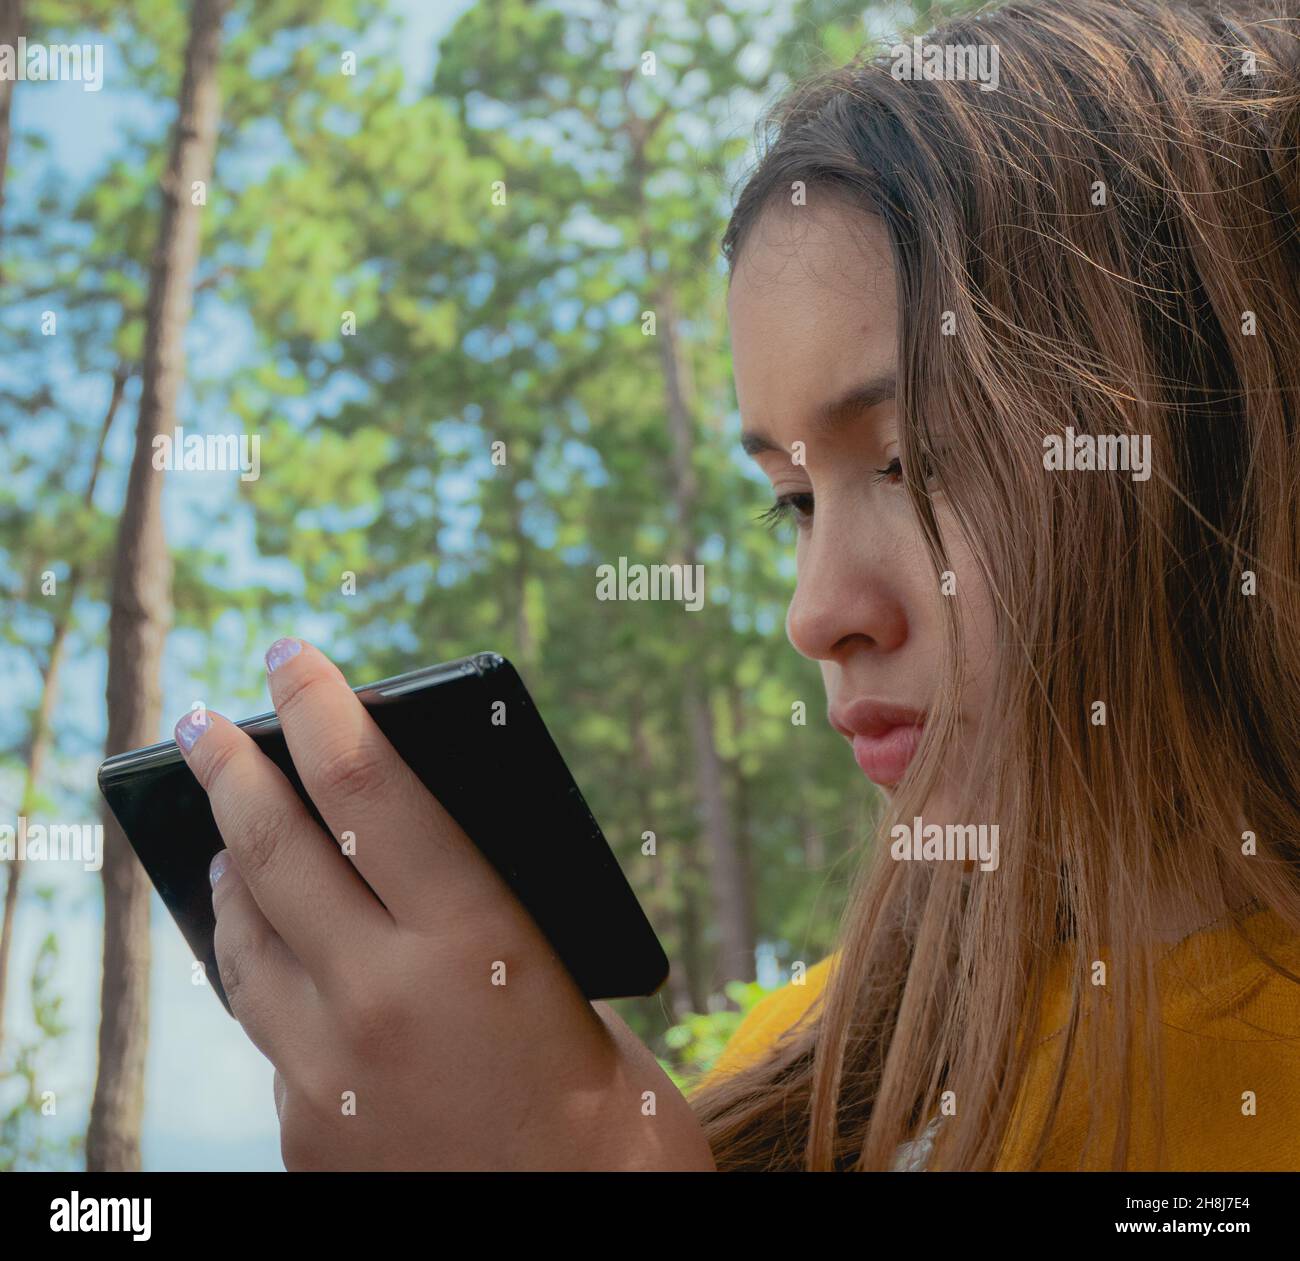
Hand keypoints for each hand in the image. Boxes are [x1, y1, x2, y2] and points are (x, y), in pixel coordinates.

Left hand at [174, 637, 715, 1170]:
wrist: (583, 1236)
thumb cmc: (611, 1101)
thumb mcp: (559, 974)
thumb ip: (476, 908)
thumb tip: (401, 854)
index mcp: (472, 942)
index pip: (370, 790)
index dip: (323, 707)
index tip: (292, 658)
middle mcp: (382, 998)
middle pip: (278, 851)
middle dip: (231, 770)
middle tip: (205, 722)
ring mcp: (330, 1070)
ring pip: (244, 938)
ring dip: (229, 869)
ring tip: (223, 831)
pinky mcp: (306, 1130)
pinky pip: (264, 1020)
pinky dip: (259, 963)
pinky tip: (268, 946)